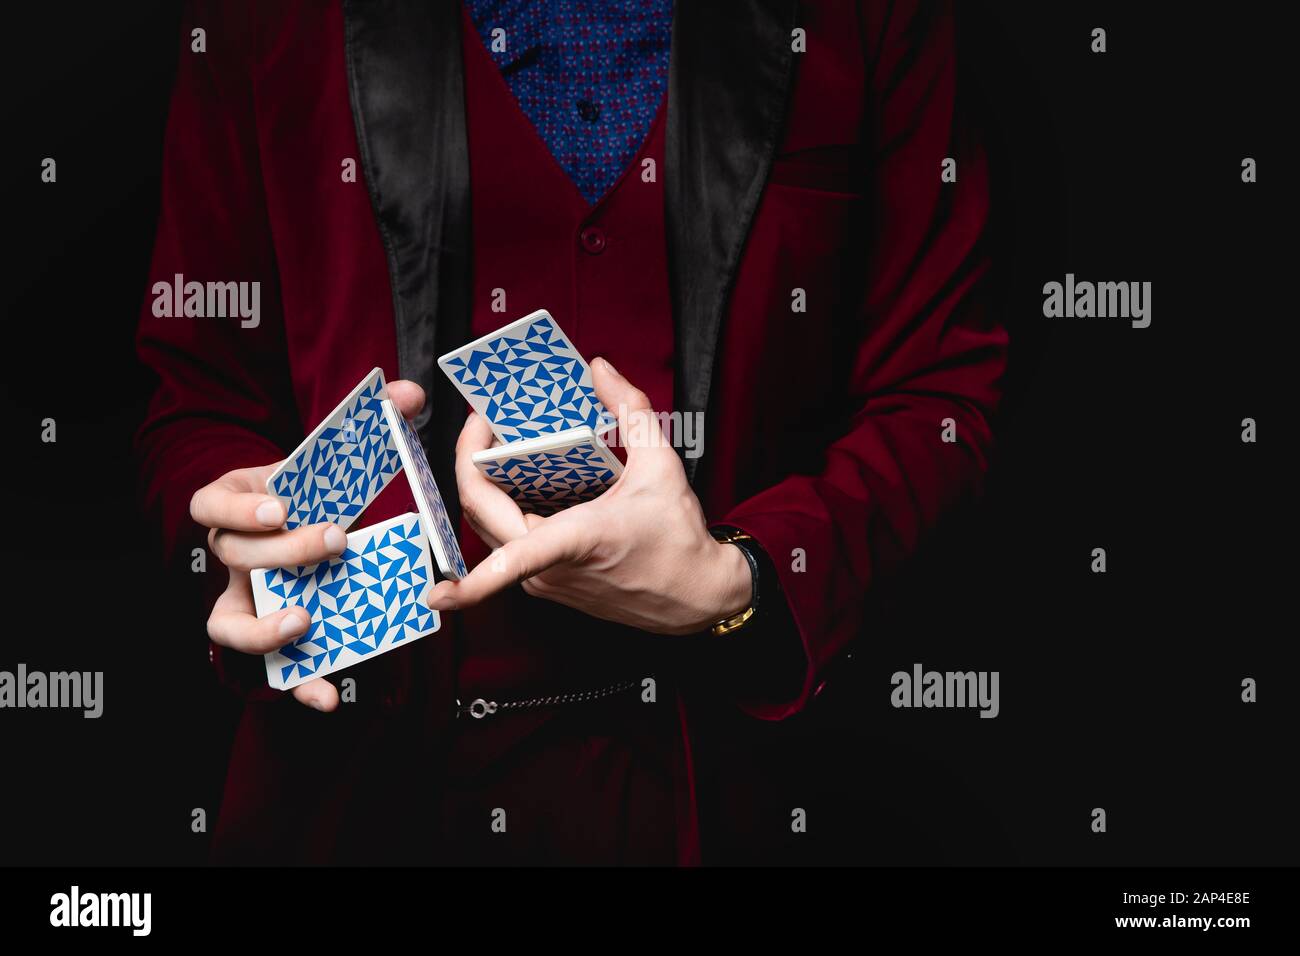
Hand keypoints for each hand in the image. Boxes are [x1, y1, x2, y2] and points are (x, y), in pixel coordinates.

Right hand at [189, 380, 426, 710]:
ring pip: (227, 622)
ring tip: (304, 622)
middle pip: (236, 558)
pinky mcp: (272, 635)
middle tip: (336, 540)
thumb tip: (411, 391)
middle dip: (285, 551)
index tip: (279, 504)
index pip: (210, 502)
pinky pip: (269, 670)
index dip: (237, 505)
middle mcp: (233, 554)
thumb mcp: (334, 456)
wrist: (300, 526)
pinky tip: (331, 698)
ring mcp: (246, 599)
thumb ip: (373, 420)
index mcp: (237, 502)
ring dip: (262, 628)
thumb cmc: (315, 491)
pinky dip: (298, 685)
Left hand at [429, 359, 752, 634]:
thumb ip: (631, 410)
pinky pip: (509, 540)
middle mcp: (551, 571)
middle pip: (481, 518)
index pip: (512, 564)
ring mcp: (546, 582)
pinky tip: (526, 474)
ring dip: (487, 485)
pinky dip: (508, 505)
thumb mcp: (663, 465)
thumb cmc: (680, 540)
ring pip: (491, 529)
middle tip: (483, 422)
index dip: (468, 583)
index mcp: (575, 543)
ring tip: (501, 439)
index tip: (436, 591)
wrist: (697, 596)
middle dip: (469, 465)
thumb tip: (600, 369)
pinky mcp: (549, 585)